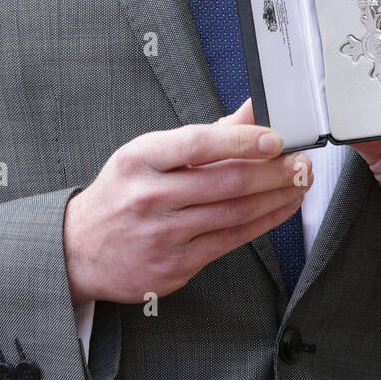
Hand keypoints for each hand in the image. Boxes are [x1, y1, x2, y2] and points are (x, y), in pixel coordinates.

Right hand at [63, 102, 312, 304]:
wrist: (80, 250)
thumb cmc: (121, 193)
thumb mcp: (146, 153)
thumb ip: (200, 136)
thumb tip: (248, 114)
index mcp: (139, 159)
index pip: (197, 144)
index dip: (241, 140)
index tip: (274, 138)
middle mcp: (150, 196)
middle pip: (225, 182)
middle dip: (273, 171)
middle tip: (301, 162)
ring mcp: (163, 234)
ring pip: (234, 214)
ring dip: (275, 197)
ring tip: (299, 183)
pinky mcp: (176, 265)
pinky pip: (230, 242)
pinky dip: (262, 223)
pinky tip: (279, 209)